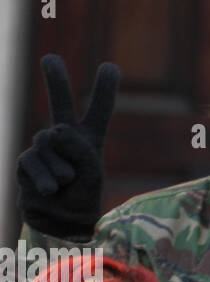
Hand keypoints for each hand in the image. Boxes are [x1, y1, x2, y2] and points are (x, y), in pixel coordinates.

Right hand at [17, 55, 118, 240]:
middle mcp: (65, 138)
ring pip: (46, 144)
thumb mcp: (91, 170)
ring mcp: (44, 149)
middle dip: (55, 80)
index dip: (104, 89)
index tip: (109, 67)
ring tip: (66, 183)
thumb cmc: (84, 196)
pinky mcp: (27, 163)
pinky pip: (32, 161)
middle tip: (50, 58)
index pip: (98, 110)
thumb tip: (54, 129)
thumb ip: (77, 146)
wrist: (62, 223)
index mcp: (90, 138)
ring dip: (57, 166)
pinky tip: (49, 189)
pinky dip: (42, 176)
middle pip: (59, 104)